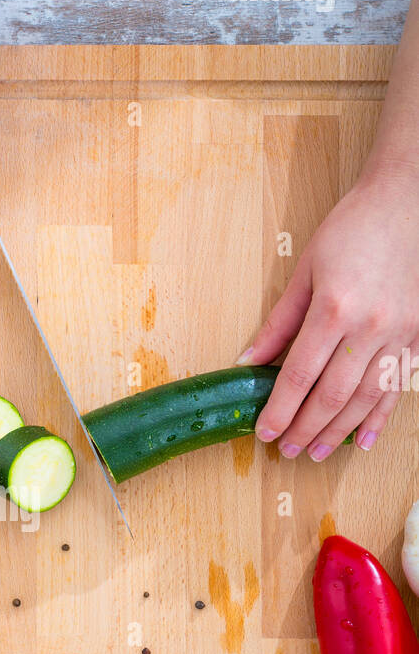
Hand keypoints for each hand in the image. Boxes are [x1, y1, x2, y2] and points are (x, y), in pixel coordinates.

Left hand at [240, 161, 418, 458]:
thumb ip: (279, 321)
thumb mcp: (306, 269)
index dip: (280, 410)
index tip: (264, 431)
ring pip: (365, 399)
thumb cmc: (355, 227)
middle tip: (286, 450)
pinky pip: (398, 387)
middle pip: (332, 395)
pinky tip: (361, 440)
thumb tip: (250, 360)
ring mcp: (401, 334)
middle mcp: (371, 327)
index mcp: (335, 308)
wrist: (410, 201)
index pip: (299, 376)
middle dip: (305, 429)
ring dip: (337, 432)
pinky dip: (379, 419)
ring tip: (315, 452)